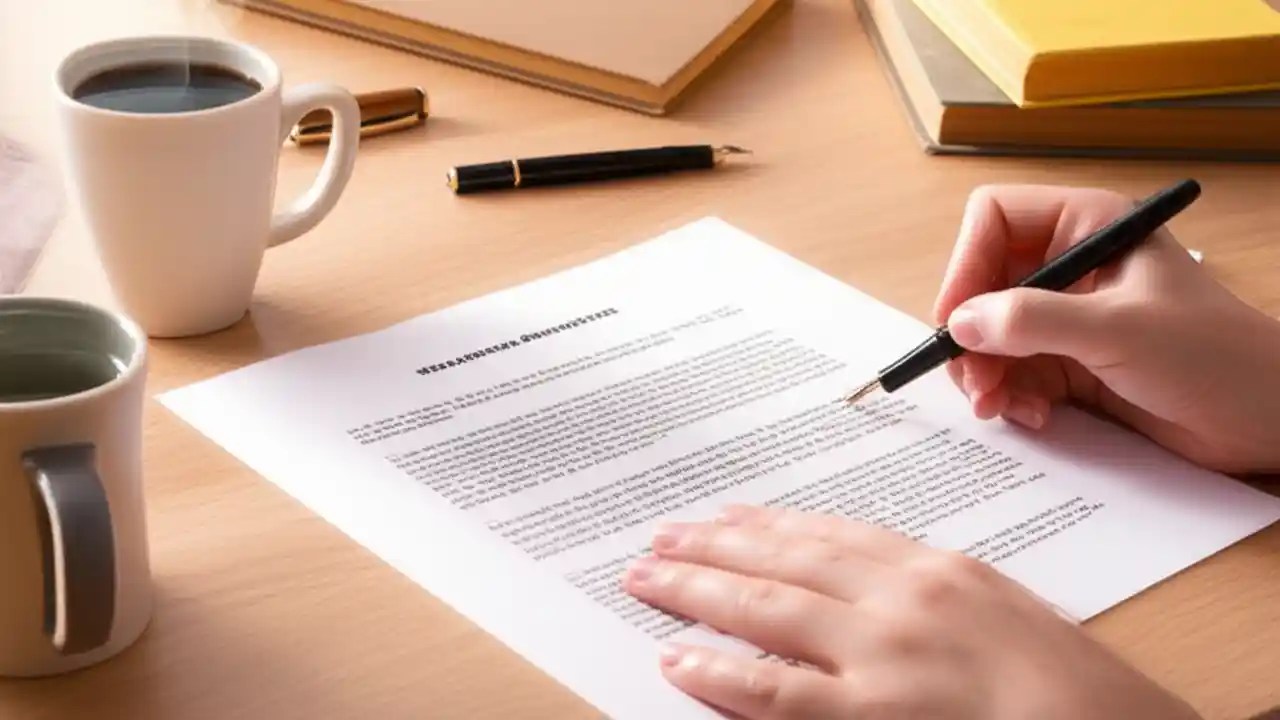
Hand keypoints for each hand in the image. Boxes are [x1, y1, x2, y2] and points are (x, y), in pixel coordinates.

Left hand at [624, 505, 1201, 719]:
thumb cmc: (1074, 686)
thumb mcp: (1001, 611)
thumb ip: (927, 593)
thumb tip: (857, 588)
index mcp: (936, 569)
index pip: (828, 534)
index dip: (766, 526)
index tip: (725, 516)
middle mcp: (900, 600)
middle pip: (784, 560)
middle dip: (714, 546)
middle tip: (662, 537)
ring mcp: (880, 658)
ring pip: (765, 611)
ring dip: (697, 592)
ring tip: (648, 579)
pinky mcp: (870, 717)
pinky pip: (775, 692)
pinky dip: (720, 672)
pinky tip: (679, 659)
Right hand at [933, 184, 1279, 473]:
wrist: (1265, 421)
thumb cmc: (1213, 357)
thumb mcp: (1117, 331)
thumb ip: (1033, 322)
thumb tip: (962, 323)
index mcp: (1087, 227)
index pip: (995, 219)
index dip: (966, 265)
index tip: (957, 320)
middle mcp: (1071, 265)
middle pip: (982, 283)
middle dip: (972, 335)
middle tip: (975, 382)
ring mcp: (1069, 316)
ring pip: (990, 334)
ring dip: (986, 373)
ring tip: (1000, 407)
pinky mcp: (1071, 363)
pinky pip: (1013, 372)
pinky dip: (1010, 396)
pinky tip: (1032, 416)